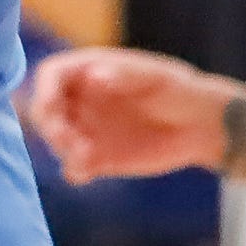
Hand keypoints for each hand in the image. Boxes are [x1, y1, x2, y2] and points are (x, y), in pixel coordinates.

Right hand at [20, 47, 239, 183]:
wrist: (201, 126)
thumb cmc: (179, 91)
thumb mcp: (154, 78)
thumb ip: (123, 76)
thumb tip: (92, 76)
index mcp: (90, 71)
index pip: (52, 75)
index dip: (44, 90)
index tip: (50, 108)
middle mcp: (83, 99)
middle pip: (46, 110)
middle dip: (51, 127)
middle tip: (69, 142)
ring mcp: (88, 129)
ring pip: (56, 140)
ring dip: (63, 151)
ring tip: (87, 160)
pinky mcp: (98, 157)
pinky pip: (74, 166)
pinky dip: (74, 170)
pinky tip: (85, 174)